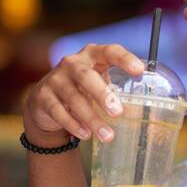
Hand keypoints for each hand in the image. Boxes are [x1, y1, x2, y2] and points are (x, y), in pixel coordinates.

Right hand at [22, 43, 144, 143]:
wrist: (44, 99)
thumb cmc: (81, 88)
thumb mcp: (97, 81)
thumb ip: (115, 88)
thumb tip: (143, 105)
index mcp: (91, 55)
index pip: (109, 51)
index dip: (124, 59)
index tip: (139, 71)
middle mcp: (72, 63)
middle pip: (86, 75)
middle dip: (103, 94)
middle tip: (118, 113)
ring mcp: (55, 79)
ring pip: (73, 98)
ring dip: (91, 118)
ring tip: (107, 135)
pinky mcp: (43, 96)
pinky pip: (58, 111)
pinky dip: (73, 124)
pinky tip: (85, 135)